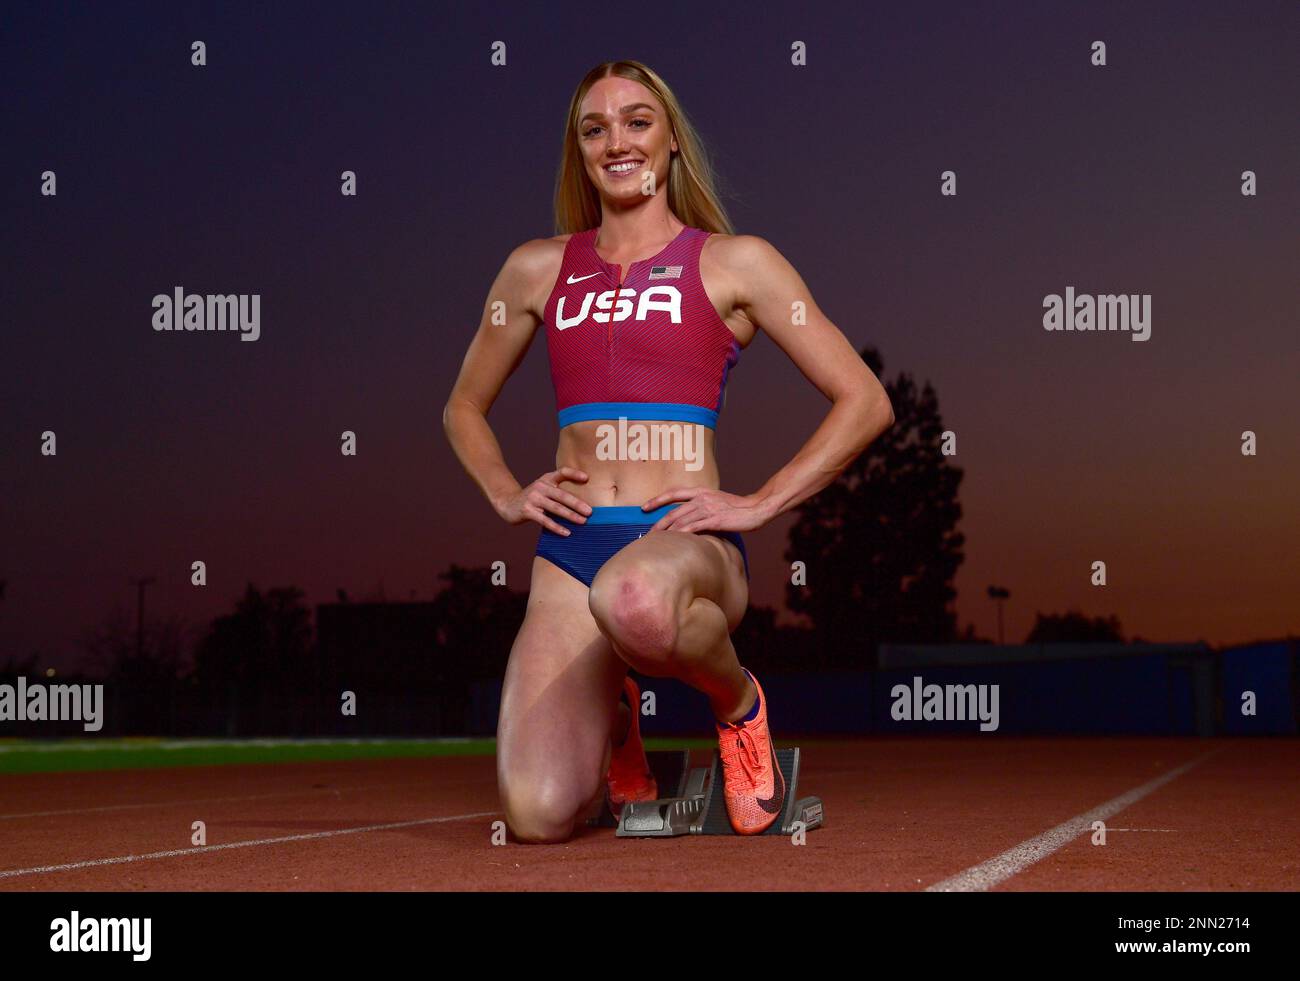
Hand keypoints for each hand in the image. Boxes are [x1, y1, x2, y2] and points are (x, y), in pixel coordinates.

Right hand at [495, 467, 592, 535]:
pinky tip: (567, 532)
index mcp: (546, 479)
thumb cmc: (533, 497)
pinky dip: (557, 527)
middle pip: (562, 495)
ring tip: (582, 522)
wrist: (508, 503)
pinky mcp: (527, 510)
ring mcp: (533, 498)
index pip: (561, 472)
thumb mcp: (544, 488)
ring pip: (555, 508)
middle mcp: (540, 486)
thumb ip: (559, 490)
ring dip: (570, 516)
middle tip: (590, 512)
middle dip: (577, 504)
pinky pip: (545, 520)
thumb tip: (583, 502)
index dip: (574, 474)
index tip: (587, 478)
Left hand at [641, 487, 770, 533]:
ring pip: (681, 521)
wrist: (756, 508)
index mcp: (701, 492)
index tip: (644, 507)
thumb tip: (689, 518)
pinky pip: (694, 527)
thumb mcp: (716, 501)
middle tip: (647, 534)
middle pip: (673, 511)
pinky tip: (674, 542)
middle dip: (658, 523)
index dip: (657, 500)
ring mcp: (708, 509)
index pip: (674, 493)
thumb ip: (702, 507)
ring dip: (667, 532)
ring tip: (657, 542)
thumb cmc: (737, 508)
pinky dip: (682, 534)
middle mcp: (702, 498)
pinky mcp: (715, 520)